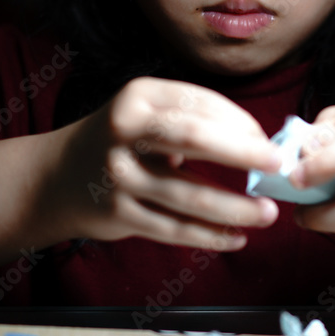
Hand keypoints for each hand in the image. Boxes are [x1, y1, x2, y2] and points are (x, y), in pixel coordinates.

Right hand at [51, 77, 280, 249]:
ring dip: (236, 208)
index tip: (268, 141)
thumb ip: (192, 120)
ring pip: (190, 195)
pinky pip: (175, 229)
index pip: (200, 104)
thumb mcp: (145, 112)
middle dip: (244, 154)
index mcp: (137, 97)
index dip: (241, 123)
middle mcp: (124, 131)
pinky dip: (210, 236)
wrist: (55, 178)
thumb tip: (258, 143)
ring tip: (268, 213)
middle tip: (278, 166)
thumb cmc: (120, 141)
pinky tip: (236, 238)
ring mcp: (119, 175)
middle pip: (196, 139)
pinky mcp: (118, 214)